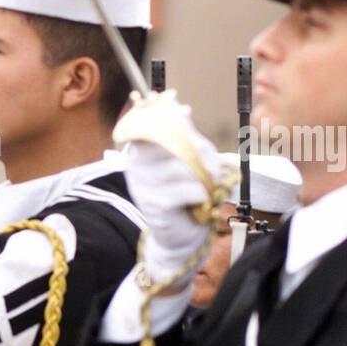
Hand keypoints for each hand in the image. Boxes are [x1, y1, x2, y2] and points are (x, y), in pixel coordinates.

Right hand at [115, 92, 225, 284]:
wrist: (179, 236)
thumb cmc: (183, 195)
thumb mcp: (184, 160)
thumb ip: (183, 135)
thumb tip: (182, 109)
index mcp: (138, 152)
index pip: (150, 124)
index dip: (171, 118)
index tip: (185, 113)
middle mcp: (136, 167)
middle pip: (173, 142)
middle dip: (199, 150)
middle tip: (211, 164)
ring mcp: (143, 187)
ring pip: (185, 167)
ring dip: (205, 177)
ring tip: (206, 187)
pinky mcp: (156, 205)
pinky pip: (190, 188)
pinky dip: (202, 195)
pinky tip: (197, 203)